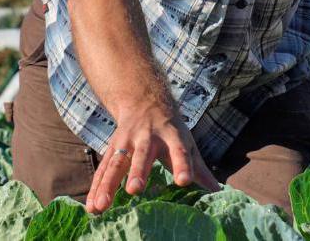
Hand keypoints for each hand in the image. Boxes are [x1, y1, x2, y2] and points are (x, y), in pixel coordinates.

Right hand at [85, 102, 220, 213]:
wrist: (144, 100)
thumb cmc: (171, 129)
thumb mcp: (187, 142)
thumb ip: (198, 167)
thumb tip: (217, 190)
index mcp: (171, 135)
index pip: (179, 150)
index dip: (182, 164)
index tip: (184, 181)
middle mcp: (147, 137)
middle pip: (143, 155)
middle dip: (138, 171)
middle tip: (135, 190)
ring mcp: (127, 141)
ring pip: (116, 162)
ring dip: (108, 184)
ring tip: (102, 207)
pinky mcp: (112, 148)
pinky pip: (103, 169)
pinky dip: (96, 188)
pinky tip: (92, 208)